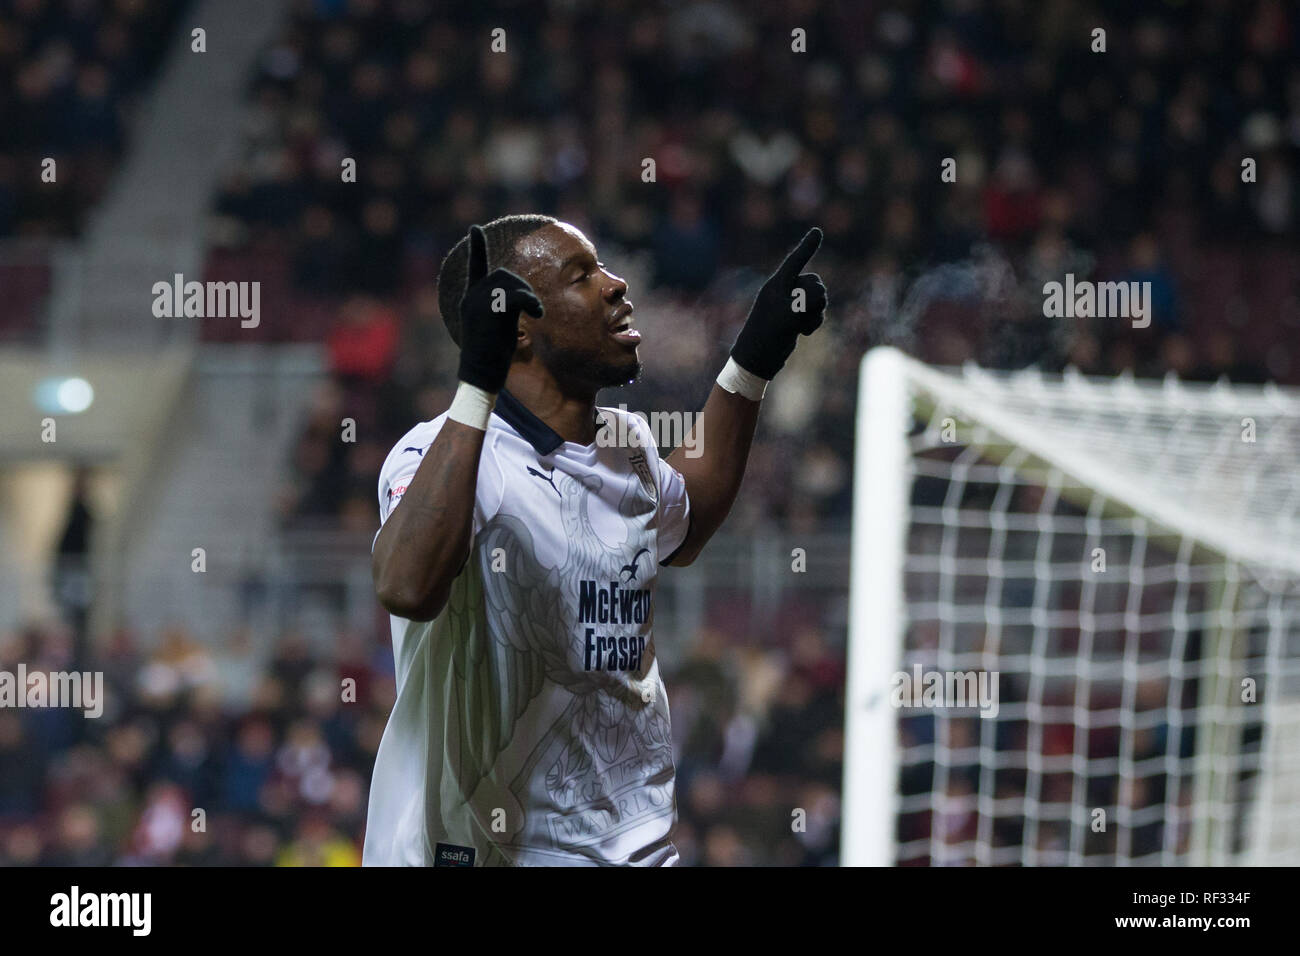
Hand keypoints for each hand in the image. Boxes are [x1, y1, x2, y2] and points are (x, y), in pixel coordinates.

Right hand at [457, 224, 543, 392]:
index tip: (475, 229)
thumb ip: (502, 310)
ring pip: (509, 283)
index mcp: (470, 300)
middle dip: (522, 286)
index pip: (474, 267)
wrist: (480, 375)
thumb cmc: (491, 358)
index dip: (477, 248)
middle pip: (502, 274)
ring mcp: (478, 303)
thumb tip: (519, 302)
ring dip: (527, 295)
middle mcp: (471, 297)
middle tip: (533, 307)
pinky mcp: (489, 311)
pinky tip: (536, 314)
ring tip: (534, 313)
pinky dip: (529, 302)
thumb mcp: (496, 329)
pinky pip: (515, 296)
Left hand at [730, 227, 826, 379]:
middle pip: (815, 282)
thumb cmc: (768, 335)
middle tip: (800, 315)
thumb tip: (821, 295)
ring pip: (819, 298)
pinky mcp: (796, 318)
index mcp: (777, 285)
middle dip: (815, 299)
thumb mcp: (789, 316)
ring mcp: (791, 304)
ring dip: (816, 313)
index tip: (817, 231)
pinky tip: (803, 333)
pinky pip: (817, 312)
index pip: (795, 261)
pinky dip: (814, 322)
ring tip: (800, 327)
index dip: (808, 246)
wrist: (757, 360)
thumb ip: (807, 300)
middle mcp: (784, 291)